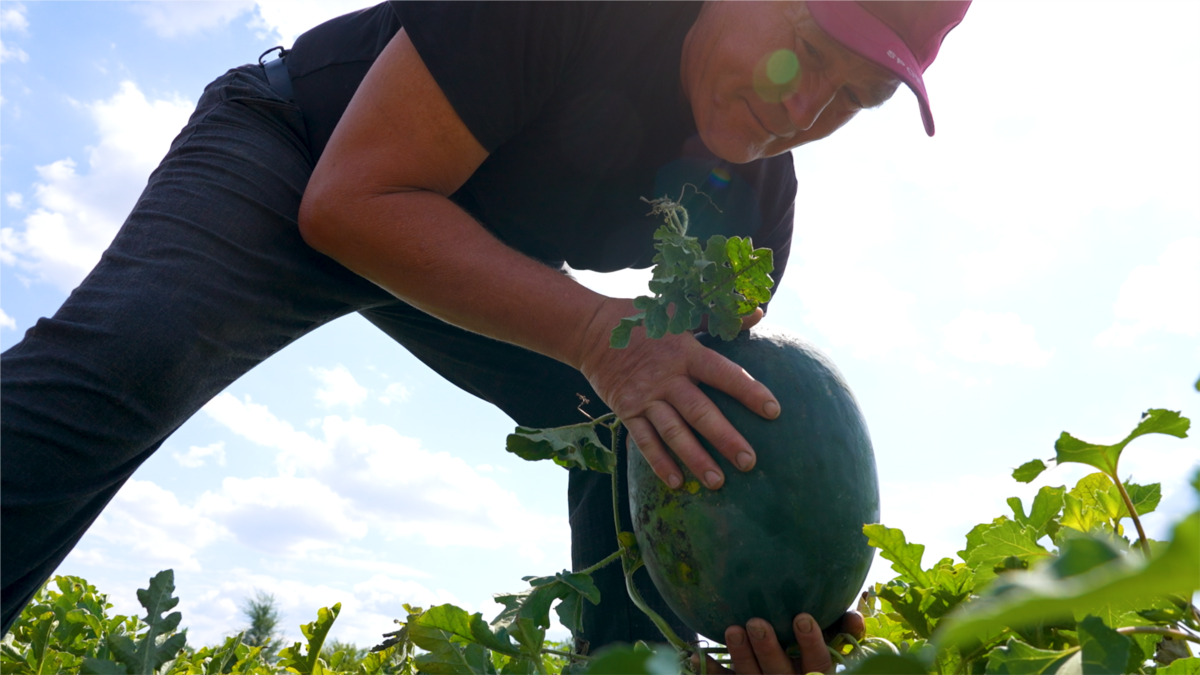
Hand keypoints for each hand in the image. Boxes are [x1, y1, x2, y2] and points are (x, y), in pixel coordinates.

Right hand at [576, 298, 776, 489]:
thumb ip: (718, 317)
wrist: (591, 331)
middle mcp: (667, 378)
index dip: (748, 391)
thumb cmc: (643, 321)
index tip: (773, 410)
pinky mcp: (626, 411)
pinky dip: (659, 462)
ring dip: (695, 458)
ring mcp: (645, 398)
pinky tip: (676, 482)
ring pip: (674, 432)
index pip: (723, 373)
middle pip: (700, 412)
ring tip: (717, 482)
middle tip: (749, 462)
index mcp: (685, 353)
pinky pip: (644, 441)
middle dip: (725, 438)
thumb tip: (758, 313)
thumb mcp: (679, 312)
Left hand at [697, 612, 865, 674]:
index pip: (818, 664)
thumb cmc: (814, 658)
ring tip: (733, 630)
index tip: (801, 617)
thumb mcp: (834, 648)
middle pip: (779, 673)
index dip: (811, 644)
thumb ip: (844, 633)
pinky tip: (698, 657)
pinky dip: (711, 671)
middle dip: (767, 649)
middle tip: (756, 622)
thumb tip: (854, 616)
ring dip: (741, 656)